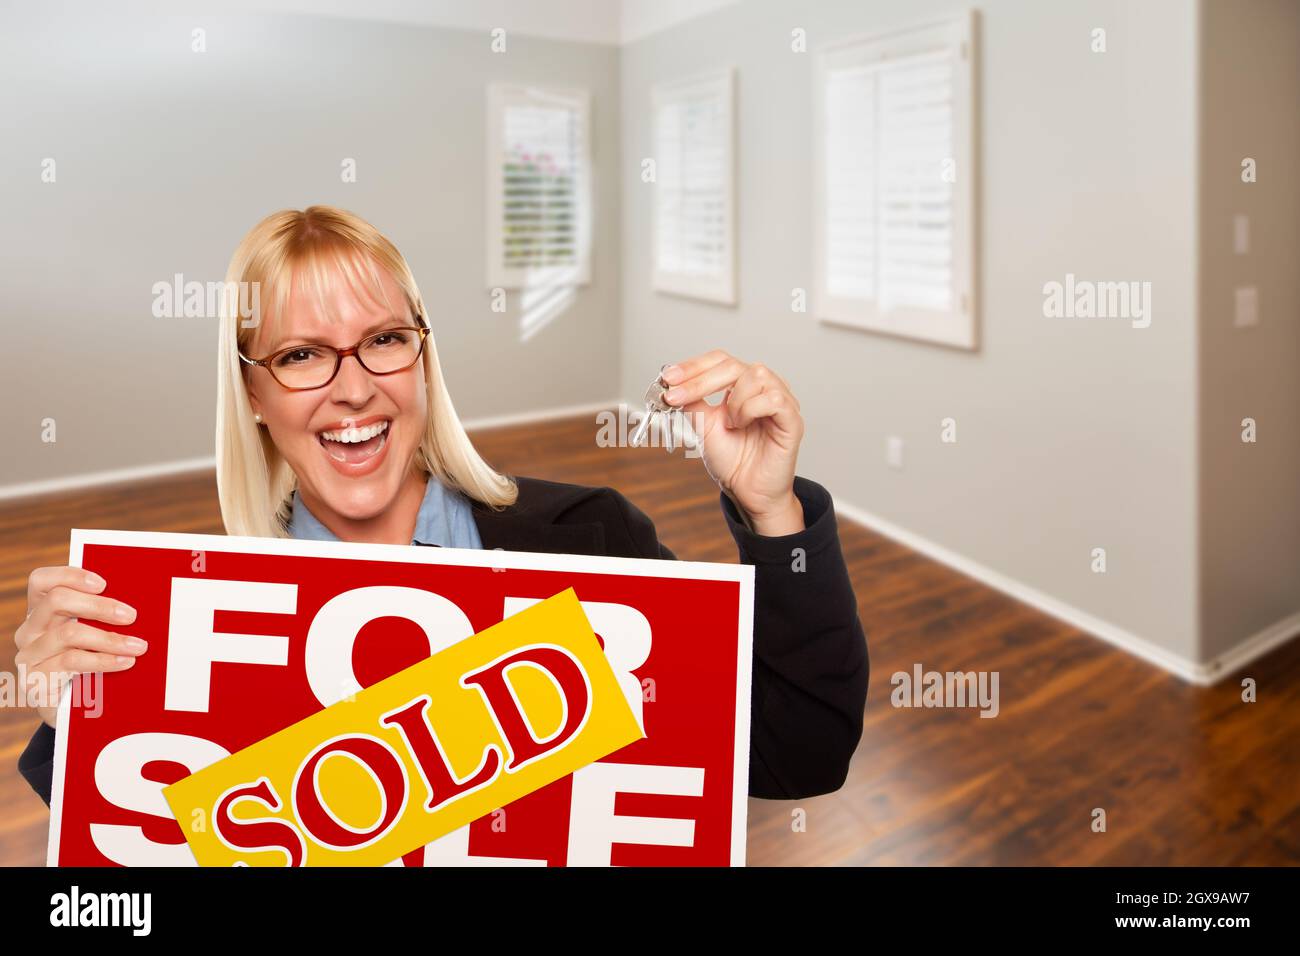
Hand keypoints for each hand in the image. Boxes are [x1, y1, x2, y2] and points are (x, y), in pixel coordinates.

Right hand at [13, 567, 144, 727]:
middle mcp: (29, 629)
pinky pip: (72, 662)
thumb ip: (100, 617)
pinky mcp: (35, 679)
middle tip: (131, 615)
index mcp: (41, 611)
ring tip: (138, 646)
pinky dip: (104, 661)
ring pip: (69, 633)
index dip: (70, 575)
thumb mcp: (91, 635)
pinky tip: (124, 662)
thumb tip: (135, 602)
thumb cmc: (87, 663)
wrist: (71, 709)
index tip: (103, 583)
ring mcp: (29, 654)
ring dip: (109, 639)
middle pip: (57, 601)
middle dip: (99, 606)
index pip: (42, 581)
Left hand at [660, 350, 805, 535]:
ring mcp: (781, 401)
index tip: (668, 377)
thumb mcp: (703, 426)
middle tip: (678, 396)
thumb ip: (692, 402)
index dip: (693, 366)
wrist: (747, 491)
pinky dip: (750, 409)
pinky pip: (773, 398)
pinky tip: (742, 425)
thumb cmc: (732, 460)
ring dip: (733, 400)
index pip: (720, 361)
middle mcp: (764, 388)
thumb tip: (673, 382)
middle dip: (701, 380)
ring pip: (757, 375)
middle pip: (734, 364)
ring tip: (729, 424)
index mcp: (743, 385)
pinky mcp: (792, 419)